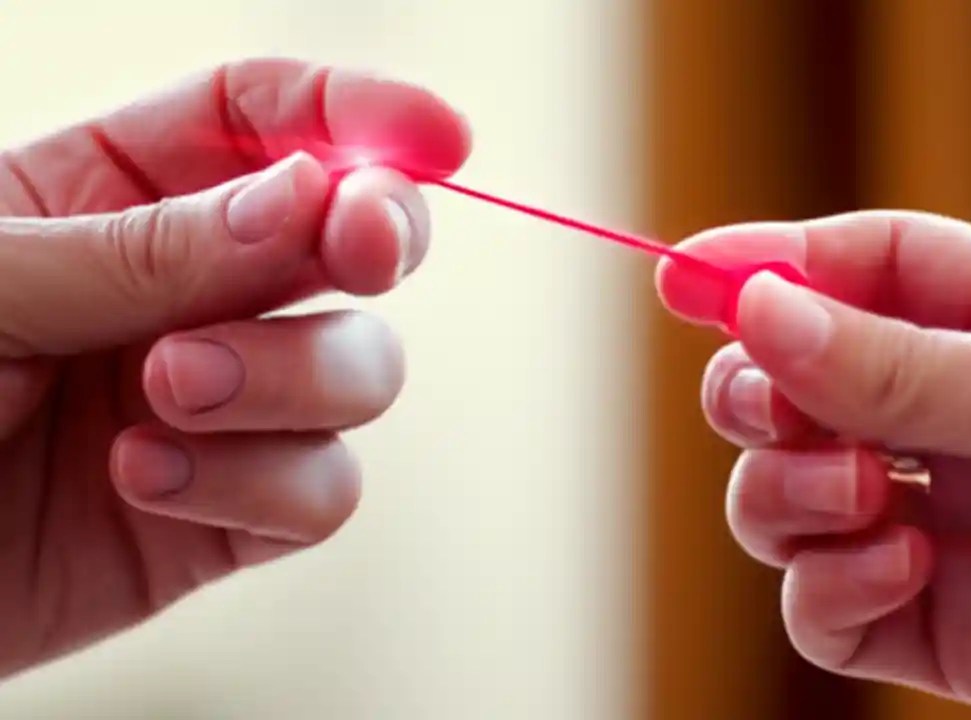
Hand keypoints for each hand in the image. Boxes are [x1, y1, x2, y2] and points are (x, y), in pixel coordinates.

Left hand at [0, 58, 468, 678]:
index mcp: (116, 195)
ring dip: (293, 374)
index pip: (266, 121)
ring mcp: (225, 406)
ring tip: (169, 390)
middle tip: (351, 246)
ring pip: (362, 368)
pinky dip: (258, 484)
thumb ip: (144, 250)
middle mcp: (191, 293)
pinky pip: (322, 491)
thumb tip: (307, 202)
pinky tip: (144, 481)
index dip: (362, 113)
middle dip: (375, 238)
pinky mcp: (229, 515)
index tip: (442, 140)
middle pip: (352, 239)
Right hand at [655, 213, 970, 718]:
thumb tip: (759, 312)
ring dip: (786, 494)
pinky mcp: (944, 627)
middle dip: (761, 396)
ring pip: (790, 495)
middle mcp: (968, 417)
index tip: (674, 277)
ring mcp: (950, 523)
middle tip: (776, 413)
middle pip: (800, 383)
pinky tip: (900, 575)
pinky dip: (830, 590)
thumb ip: (902, 367)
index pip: (860, 269)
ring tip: (864, 501)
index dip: (764, 265)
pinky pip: (827, 606)